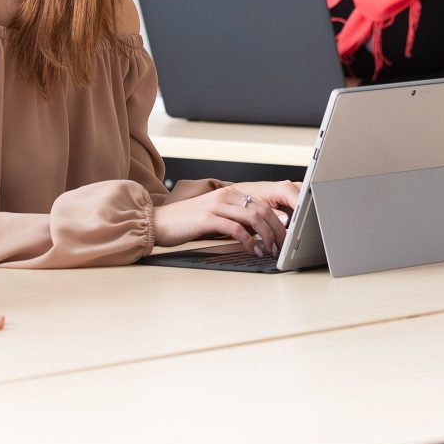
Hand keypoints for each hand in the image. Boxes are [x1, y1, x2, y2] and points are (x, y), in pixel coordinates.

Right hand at [152, 183, 296, 256]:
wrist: (158, 222)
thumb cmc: (186, 223)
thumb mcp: (215, 216)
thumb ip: (234, 219)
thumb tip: (258, 232)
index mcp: (229, 193)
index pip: (261, 204)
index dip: (277, 221)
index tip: (285, 235)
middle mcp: (225, 195)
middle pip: (262, 210)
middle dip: (277, 230)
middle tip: (282, 246)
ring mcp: (217, 205)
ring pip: (253, 217)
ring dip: (267, 236)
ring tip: (271, 250)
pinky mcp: (208, 218)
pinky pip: (237, 229)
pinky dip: (249, 241)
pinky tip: (253, 250)